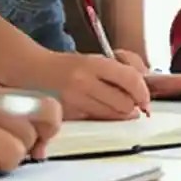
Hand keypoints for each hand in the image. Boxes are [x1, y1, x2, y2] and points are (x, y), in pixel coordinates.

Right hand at [32, 53, 149, 120]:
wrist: (34, 71)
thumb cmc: (69, 66)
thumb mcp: (96, 60)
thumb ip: (120, 73)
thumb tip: (143, 91)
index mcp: (94, 64)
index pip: (129, 79)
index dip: (142, 92)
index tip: (146, 99)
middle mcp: (84, 82)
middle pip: (123, 103)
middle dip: (132, 105)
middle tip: (134, 104)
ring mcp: (74, 100)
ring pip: (111, 115)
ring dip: (119, 114)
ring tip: (115, 105)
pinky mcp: (68, 114)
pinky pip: (95, 120)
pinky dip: (103, 117)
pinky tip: (100, 109)